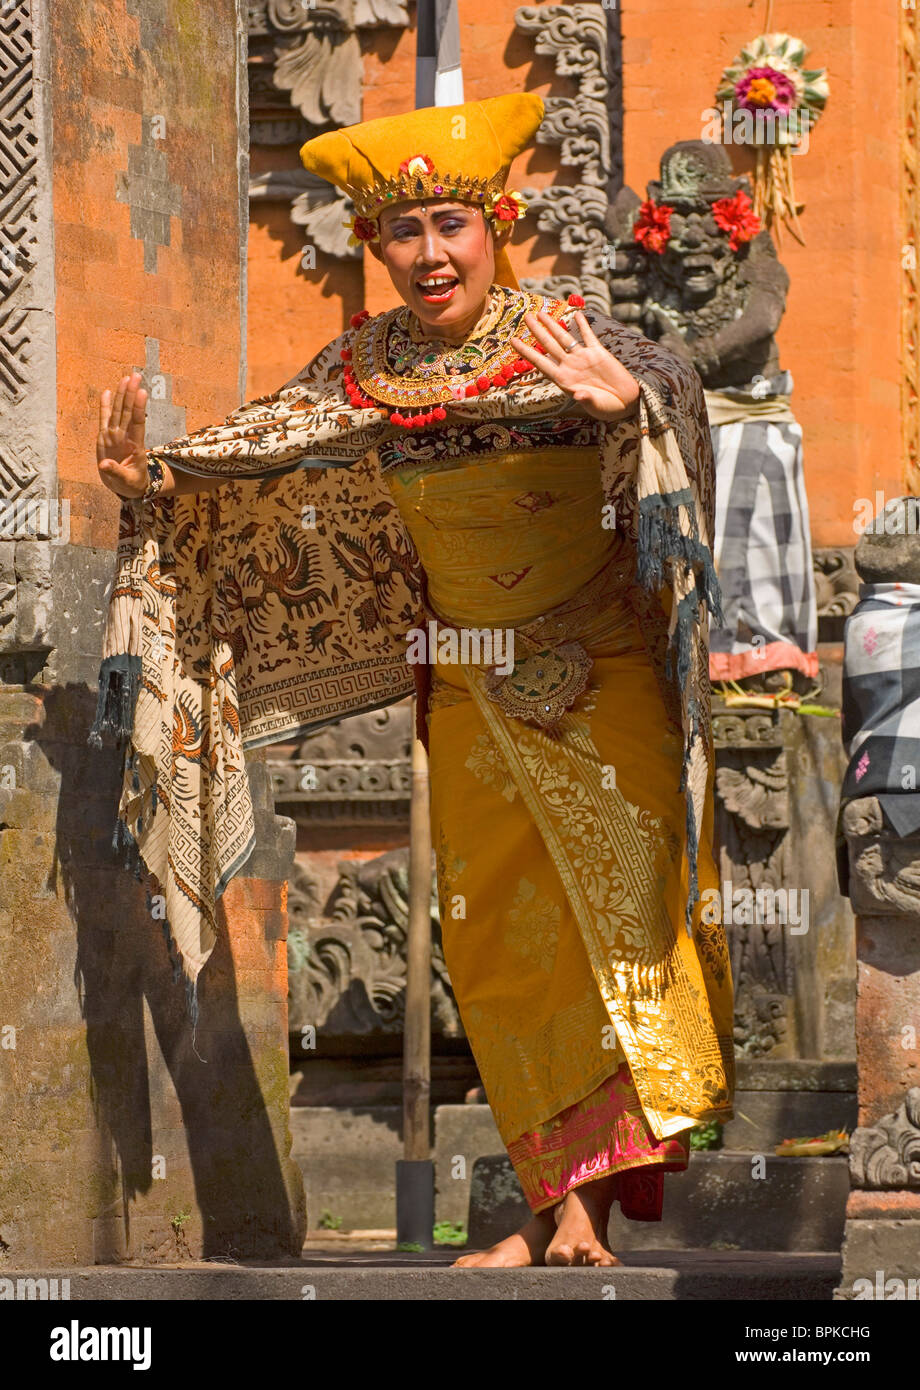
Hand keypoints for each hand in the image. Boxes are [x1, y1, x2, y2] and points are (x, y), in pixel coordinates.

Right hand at [97, 371, 148, 497]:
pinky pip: (105, 419)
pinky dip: (106, 406)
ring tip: (126, 378)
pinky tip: (108, 392)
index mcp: (134, 446)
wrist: (124, 486)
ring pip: (119, 412)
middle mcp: (125, 436)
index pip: (137, 423)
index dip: (139, 408)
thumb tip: (104, 465)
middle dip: (132, 394)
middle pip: (129, 412)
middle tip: (136, 376)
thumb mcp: (126, 482)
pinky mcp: (105, 437)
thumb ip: (116, 472)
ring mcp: (115, 435)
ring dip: (123, 395)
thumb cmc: (130, 484)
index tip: (142, 393)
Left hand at [510, 310, 640, 421]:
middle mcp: (570, 366)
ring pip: (565, 337)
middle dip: (537, 331)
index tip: (513, 341)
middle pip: (550, 345)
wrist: (626, 402)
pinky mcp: (599, 353)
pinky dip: (583, 325)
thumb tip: (579, 395)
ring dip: (554, 325)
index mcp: (564, 380)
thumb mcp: (596, 406)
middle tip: (526, 317)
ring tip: (542, 313)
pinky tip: (576, 314)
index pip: (541, 363)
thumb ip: (587, 399)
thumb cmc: (607, 408)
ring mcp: (584, 358)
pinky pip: (588, 336)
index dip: (527, 352)